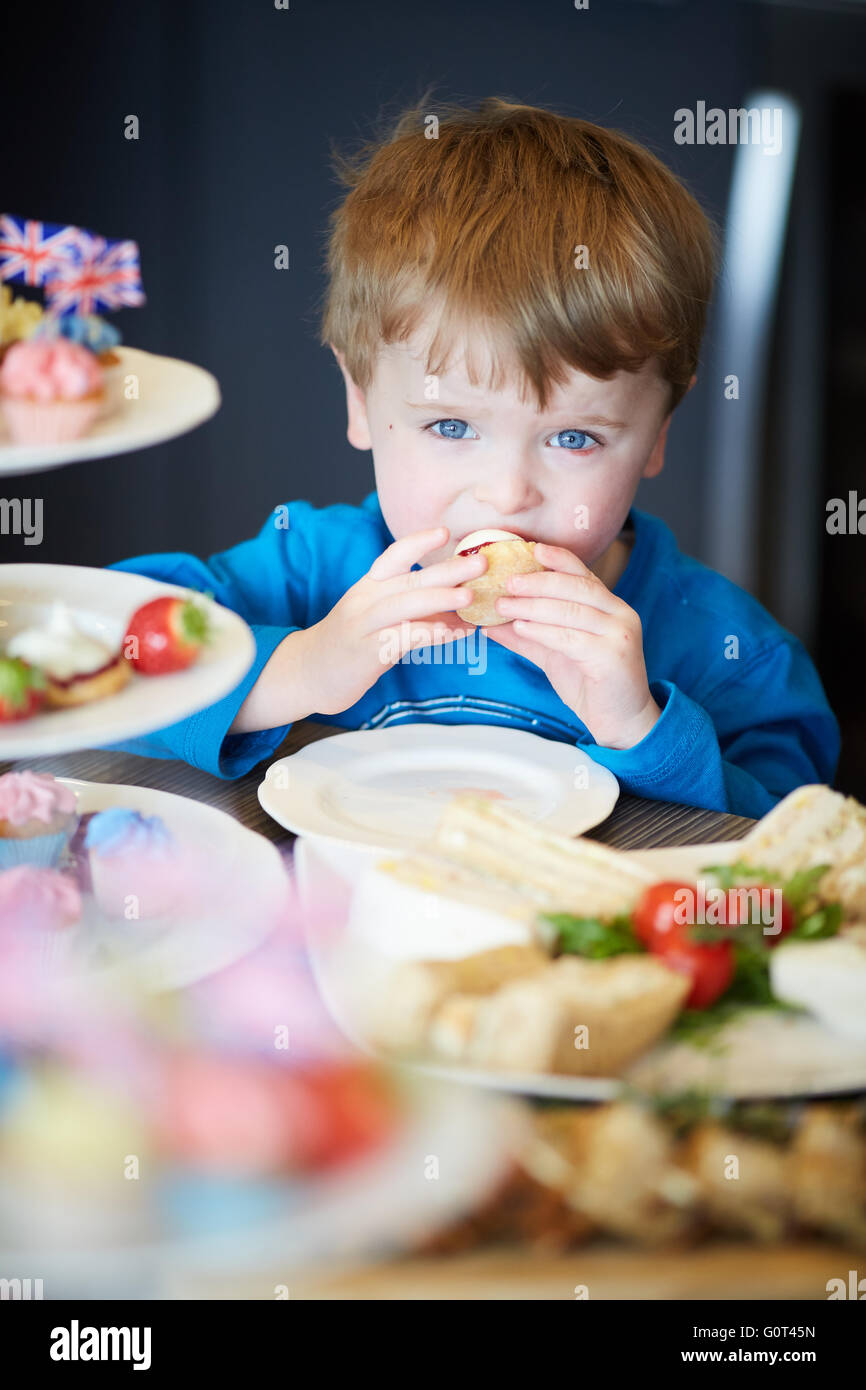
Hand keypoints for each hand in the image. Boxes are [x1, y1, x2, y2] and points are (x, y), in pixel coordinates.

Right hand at [303, 526, 488, 715]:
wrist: (309, 673)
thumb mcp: (375, 615)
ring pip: (404, 605)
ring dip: (440, 599)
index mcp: (367, 587)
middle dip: (447, 570)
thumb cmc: (352, 643)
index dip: (419, 542)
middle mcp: (364, 601)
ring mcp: (363, 626)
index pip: (393, 557)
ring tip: (470, 597)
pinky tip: (454, 633)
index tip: (446, 532)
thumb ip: (411, 606)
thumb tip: (460, 602)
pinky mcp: (366, 653)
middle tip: (480, 564)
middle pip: (409, 579)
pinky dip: (431, 634)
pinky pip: (403, 639)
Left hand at [484, 542, 660, 748]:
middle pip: (575, 587)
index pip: (583, 574)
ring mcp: (620, 634)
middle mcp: (619, 614)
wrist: (621, 722)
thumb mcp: (554, 654)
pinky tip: (521, 627)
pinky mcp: (613, 657)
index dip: (558, 559)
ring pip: (571, 610)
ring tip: (502, 605)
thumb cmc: (590, 684)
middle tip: (505, 580)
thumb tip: (489, 623)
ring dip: (532, 606)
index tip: (530, 548)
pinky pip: (571, 638)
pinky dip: (543, 630)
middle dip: (537, 581)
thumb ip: (527, 636)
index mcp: (610, 607)